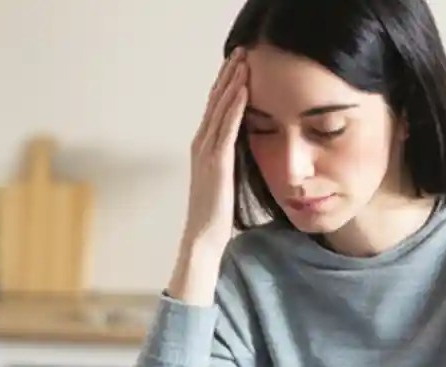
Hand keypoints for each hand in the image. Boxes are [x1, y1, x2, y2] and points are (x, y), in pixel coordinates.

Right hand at [168, 48, 248, 304]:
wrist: (203, 236)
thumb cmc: (216, 213)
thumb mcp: (225, 178)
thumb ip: (229, 159)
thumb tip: (244, 146)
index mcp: (203, 148)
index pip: (215, 109)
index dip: (225, 85)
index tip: (238, 65)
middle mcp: (200, 145)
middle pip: (215, 102)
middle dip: (228, 76)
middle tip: (241, 52)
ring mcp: (206, 152)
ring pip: (219, 110)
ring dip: (232, 83)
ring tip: (244, 62)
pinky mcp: (216, 162)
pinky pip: (226, 128)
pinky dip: (234, 107)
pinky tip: (243, 90)